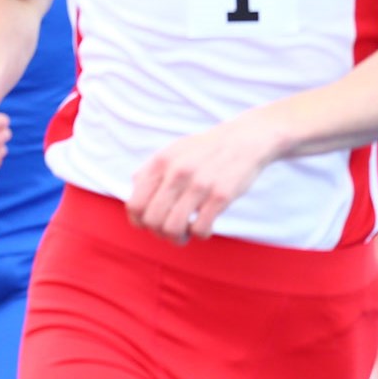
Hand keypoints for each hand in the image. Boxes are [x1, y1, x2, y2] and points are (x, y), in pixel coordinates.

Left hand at [126, 114, 284, 243]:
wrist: (243, 140)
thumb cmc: (204, 150)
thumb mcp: (172, 151)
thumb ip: (151, 170)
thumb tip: (134, 190)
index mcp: (160, 163)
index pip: (135, 205)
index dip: (139, 222)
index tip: (151, 225)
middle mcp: (176, 173)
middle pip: (152, 221)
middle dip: (159, 233)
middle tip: (171, 230)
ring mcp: (198, 184)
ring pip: (173, 228)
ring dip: (177, 238)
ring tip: (186, 232)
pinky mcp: (221, 195)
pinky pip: (200, 229)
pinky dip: (200, 234)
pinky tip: (205, 226)